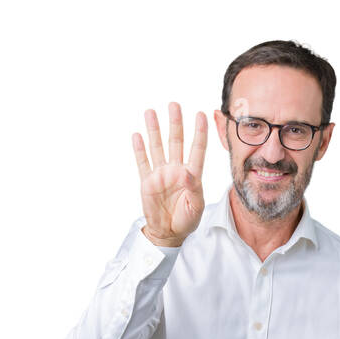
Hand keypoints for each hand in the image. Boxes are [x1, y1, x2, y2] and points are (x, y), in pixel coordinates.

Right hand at [132, 103, 206, 246]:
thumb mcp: (196, 206)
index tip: (201, 114)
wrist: (169, 233)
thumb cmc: (187, 220)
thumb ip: (193, 188)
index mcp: (192, 174)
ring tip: (151, 112)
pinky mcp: (147, 182)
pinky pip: (143, 162)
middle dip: (175, 123)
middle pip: (176, 141)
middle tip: (174, 105)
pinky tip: (138, 135)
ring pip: (158, 147)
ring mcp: (161, 174)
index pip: (197, 148)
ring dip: (154, 130)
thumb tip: (186, 171)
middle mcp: (176, 170)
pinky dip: (140, 149)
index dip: (200, 132)